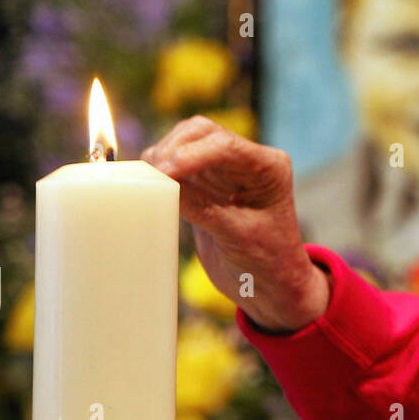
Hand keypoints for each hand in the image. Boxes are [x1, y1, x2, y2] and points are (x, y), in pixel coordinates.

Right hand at [142, 116, 329, 331]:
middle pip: (202, 132)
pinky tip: (151, 186)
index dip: (189, 154)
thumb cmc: (266, 263)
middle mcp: (249, 160)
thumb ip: (202, 208)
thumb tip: (161, 183)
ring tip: (148, 182)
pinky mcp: (208, 183)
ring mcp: (227, 170)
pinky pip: (180, 164)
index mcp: (268, 167)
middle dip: (172, 149)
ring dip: (164, 156)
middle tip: (151, 177)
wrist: (270, 286)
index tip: (162, 173)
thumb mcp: (236, 236)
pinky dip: (162, 170)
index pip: (224, 145)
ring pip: (188, 142)